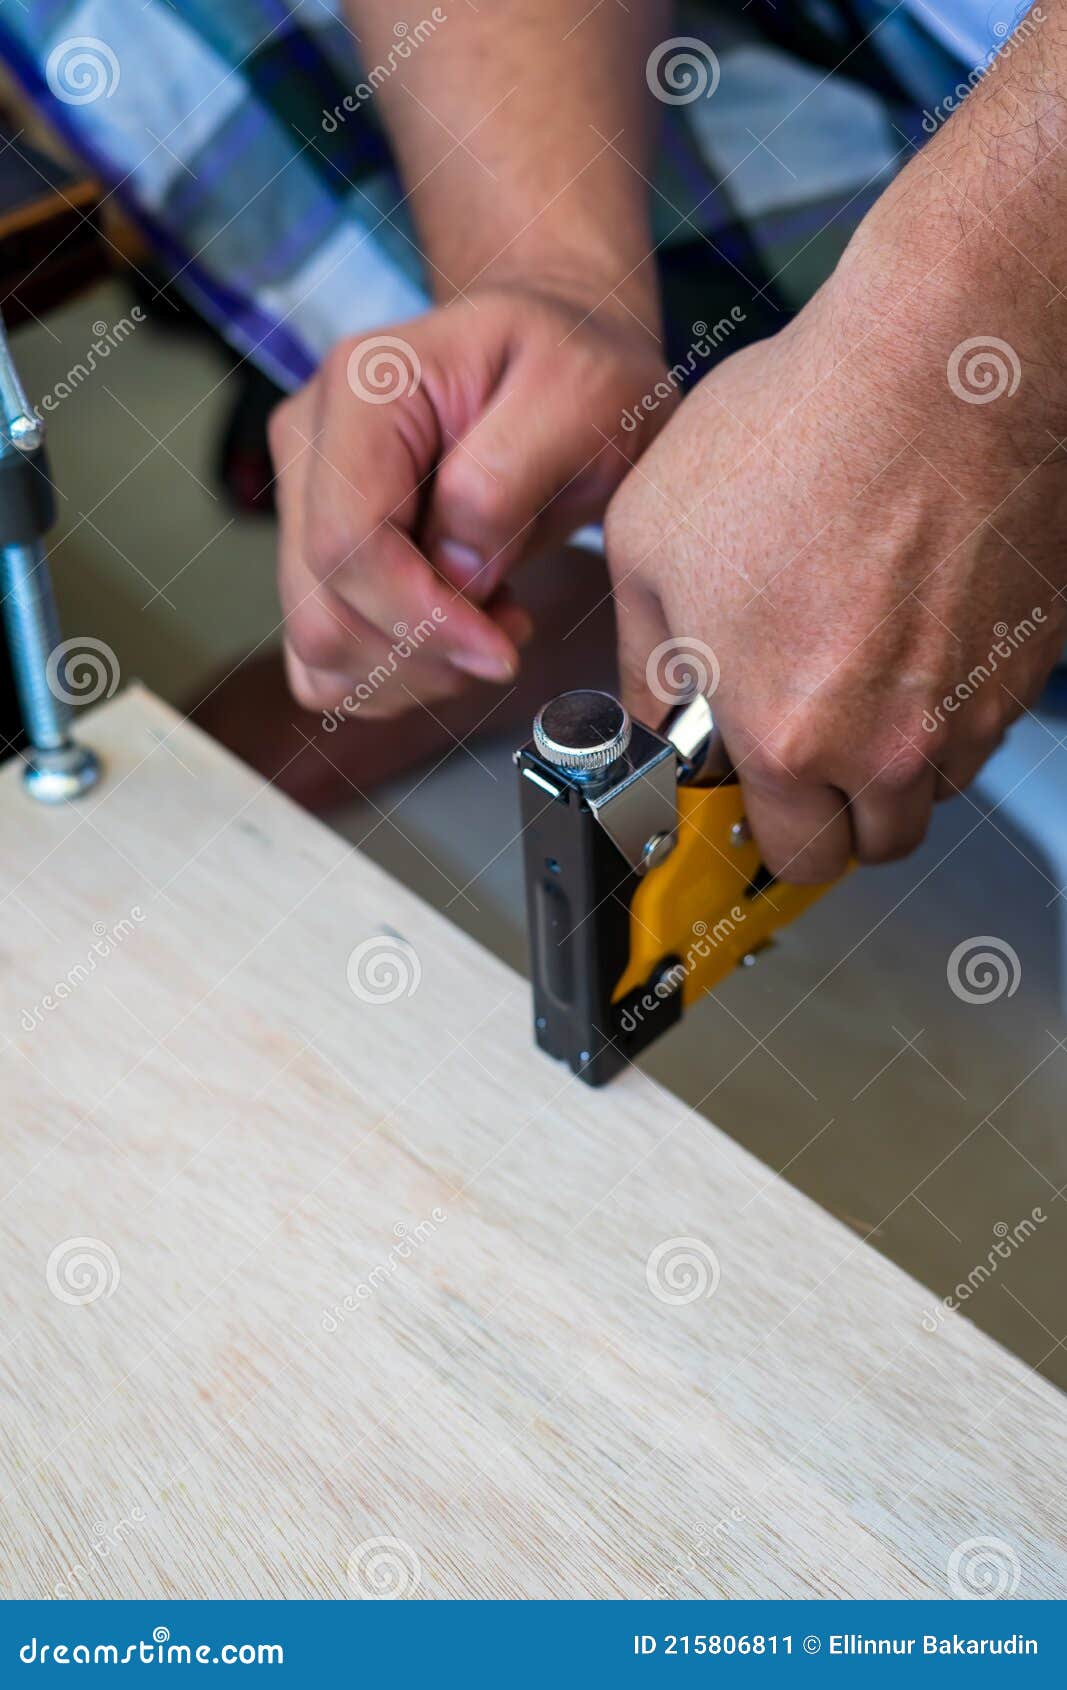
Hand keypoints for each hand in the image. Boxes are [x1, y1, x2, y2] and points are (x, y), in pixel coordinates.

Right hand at [269, 283, 670, 717]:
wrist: (560, 356)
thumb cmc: (574, 367)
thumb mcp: (582, 396)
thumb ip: (510, 477)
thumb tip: (456, 568)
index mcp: (364, 387)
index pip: (348, 541)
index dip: (421, 617)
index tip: (500, 649)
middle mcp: (313, 440)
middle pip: (324, 606)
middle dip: (422, 652)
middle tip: (506, 637)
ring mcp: (305, 497)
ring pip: (319, 643)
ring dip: (412, 668)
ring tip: (491, 624)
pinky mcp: (319, 549)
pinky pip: (324, 655)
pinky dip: (392, 674)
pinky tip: (453, 637)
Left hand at [605, 272, 1066, 882]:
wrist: (942, 356)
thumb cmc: (804, 429)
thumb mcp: (650, 542)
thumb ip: (645, 662)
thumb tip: (652, 716)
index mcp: (787, 732)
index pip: (789, 856)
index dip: (765, 829)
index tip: (757, 801)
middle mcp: (892, 742)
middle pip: (872, 842)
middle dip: (832, 808)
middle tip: (803, 738)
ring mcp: (973, 705)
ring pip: (932, 785)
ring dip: (893, 755)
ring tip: (856, 657)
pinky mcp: (1028, 662)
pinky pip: (981, 718)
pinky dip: (948, 696)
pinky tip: (910, 618)